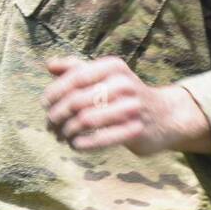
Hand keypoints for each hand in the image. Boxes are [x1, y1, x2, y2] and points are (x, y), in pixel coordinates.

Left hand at [41, 56, 210, 155]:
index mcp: (113, 66)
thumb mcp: (105, 76)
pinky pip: (100, 139)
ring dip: (67, 131)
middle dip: (58, 115)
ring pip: (86, 119)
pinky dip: (82, 144)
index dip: (55, 92)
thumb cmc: (125, 95)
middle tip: (50, 126)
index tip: (45, 104)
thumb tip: (49, 64)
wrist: (164, 116)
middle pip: (77, 100)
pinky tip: (76, 145)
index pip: (75, 77)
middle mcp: (124, 83)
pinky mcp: (136, 130)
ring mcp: (132, 107)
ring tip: (61, 136)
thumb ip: (77, 68)